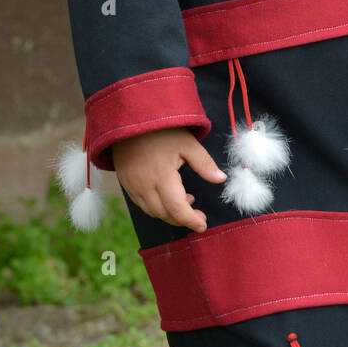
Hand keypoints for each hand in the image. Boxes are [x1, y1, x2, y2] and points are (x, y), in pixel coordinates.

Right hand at [109, 127, 226, 232]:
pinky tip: (168, 197)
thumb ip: (204, 163)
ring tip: (186, 201)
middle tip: (199, 215)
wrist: (130, 120)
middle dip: (183, 219)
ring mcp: (133, 186)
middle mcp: (144, 186)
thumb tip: (221, 179)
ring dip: (170, 214)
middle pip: (164, 214)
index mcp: (161, 176)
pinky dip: (157, 207)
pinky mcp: (126, 184)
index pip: (177, 208)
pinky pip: (142, 204)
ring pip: (152, 211)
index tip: (203, 225)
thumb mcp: (187, 143)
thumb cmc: (161, 131)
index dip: (191, 220)